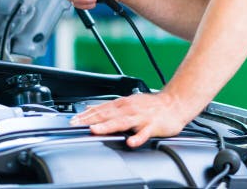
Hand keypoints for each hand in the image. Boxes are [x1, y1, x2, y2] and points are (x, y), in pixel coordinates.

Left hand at [69, 91, 194, 147]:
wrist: (174, 104)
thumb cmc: (150, 106)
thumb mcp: (127, 102)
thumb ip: (108, 107)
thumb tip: (89, 108)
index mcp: (122, 104)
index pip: (100, 109)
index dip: (85, 115)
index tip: (72, 120)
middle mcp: (129, 109)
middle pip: (107, 115)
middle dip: (90, 120)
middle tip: (76, 125)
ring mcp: (141, 117)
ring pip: (122, 122)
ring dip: (108, 126)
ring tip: (96, 131)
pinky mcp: (153, 125)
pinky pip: (144, 132)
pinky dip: (137, 137)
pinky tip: (131, 142)